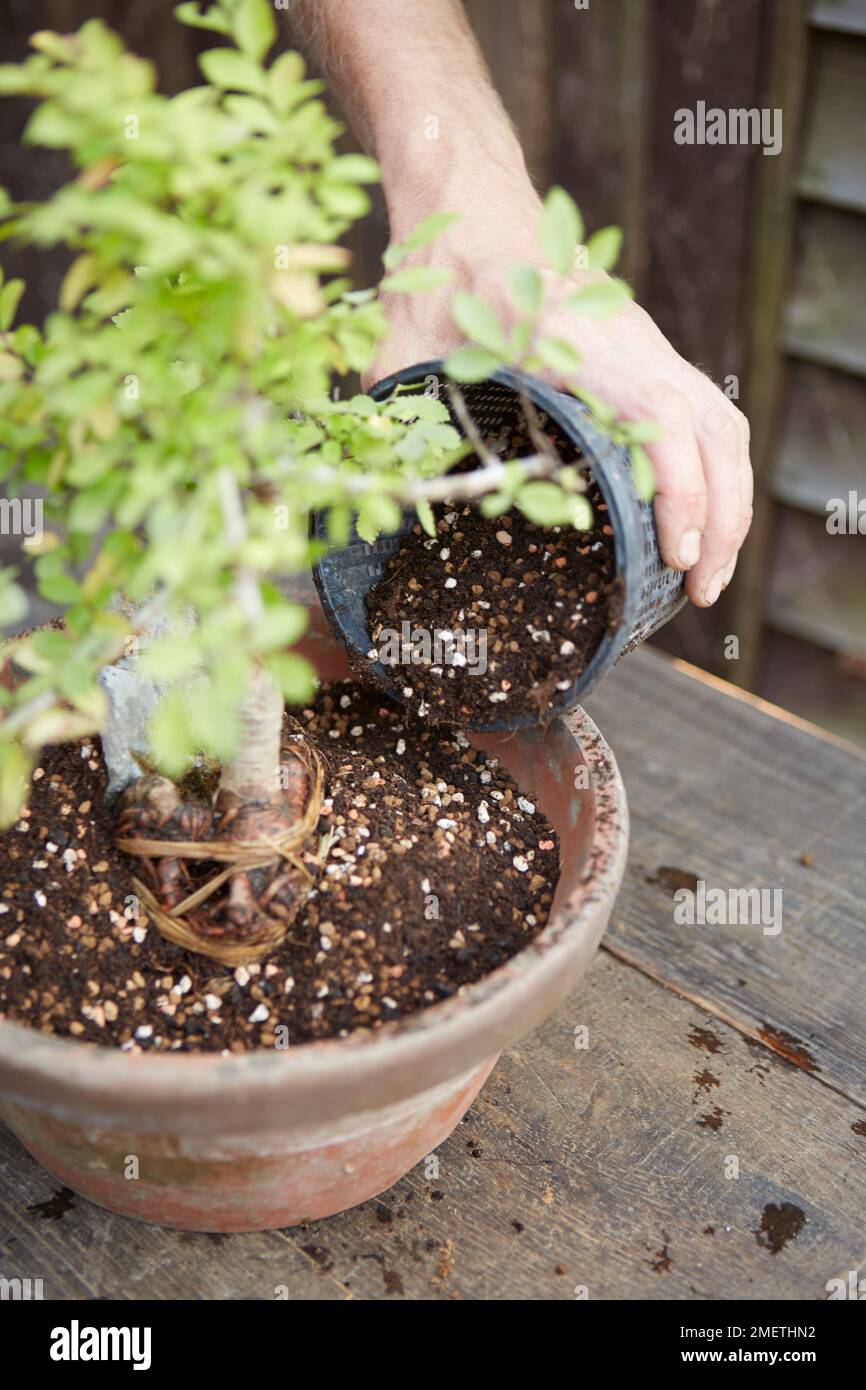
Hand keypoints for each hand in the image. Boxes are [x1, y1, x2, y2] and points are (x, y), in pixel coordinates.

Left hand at [368, 197, 752, 607]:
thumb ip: (399, 418)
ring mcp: (647, 346)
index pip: (661, 415)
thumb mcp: (403, 350)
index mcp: (575, 337)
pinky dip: (715, 474)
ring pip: (723, 424)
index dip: (678, 489)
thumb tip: (385, 497)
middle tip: (701, 593)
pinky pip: (708, 416)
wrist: (470, 204)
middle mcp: (629, 339)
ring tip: (707, 574)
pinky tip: (695, 522)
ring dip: (729, 502)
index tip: (674, 555)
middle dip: (723, 518)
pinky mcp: (647, 357)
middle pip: (716, 429)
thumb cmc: (437, 274)